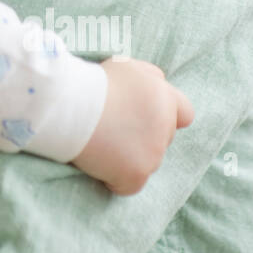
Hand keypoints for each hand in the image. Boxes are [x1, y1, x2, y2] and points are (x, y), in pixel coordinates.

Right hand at [72, 59, 194, 194]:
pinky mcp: (137, 175)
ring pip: (146, 163)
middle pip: (162, 140)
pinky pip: (129, 185)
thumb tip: (157, 85)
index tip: (145, 119)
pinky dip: (114, 179)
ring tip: (100, 143)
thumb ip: (148, 76)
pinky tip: (97, 163)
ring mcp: (153, 153)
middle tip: (112, 130)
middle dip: (142, 137)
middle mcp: (165, 126)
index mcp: (164, 97)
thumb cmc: (91, 83)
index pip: (185, 113)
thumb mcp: (124, 67)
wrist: (67, 106)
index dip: (167, 117)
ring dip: (127, 157)